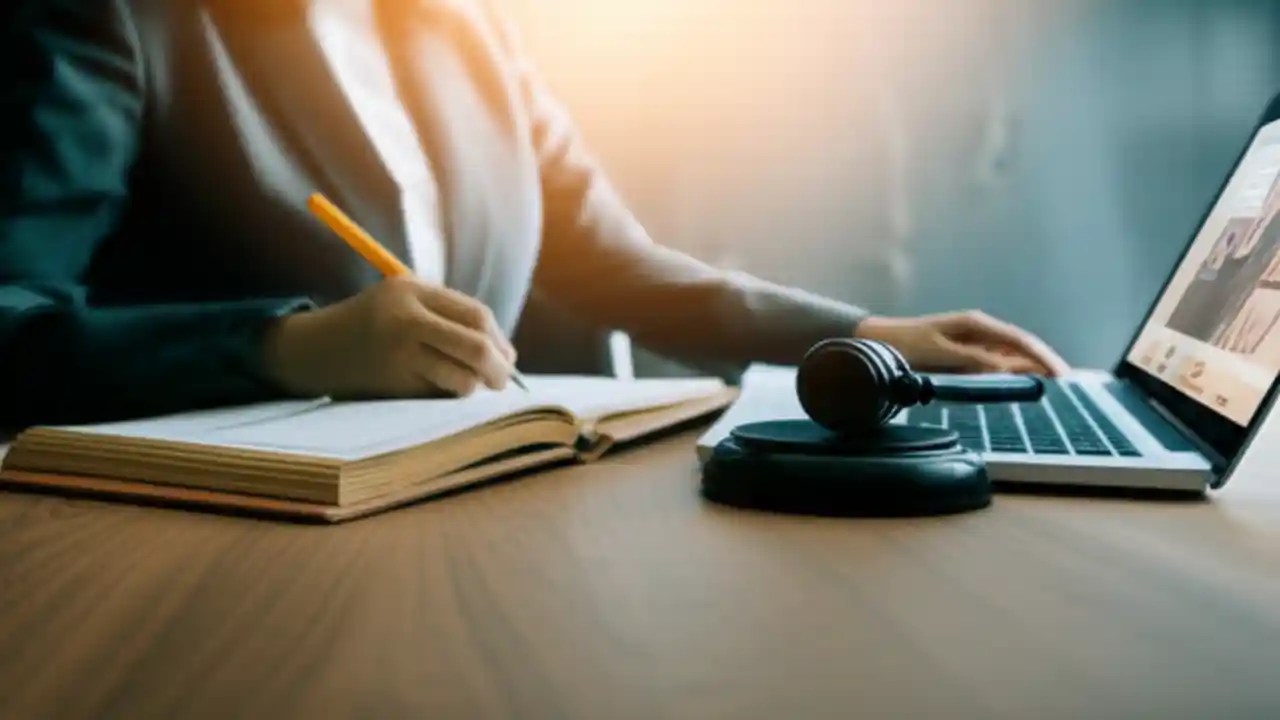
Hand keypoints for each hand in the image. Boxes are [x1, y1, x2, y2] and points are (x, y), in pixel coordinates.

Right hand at [261, 277, 517, 397]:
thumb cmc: (372, 325)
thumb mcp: (404, 302)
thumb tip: (506, 354)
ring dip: (472, 388)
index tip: (506, 357)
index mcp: (411, 290)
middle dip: (498, 368)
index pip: (476, 315)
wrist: (314, 348)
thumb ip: (449, 317)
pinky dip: (446, 397)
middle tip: (502, 381)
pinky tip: (436, 391)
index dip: (499, 339)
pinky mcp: (390, 386)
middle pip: (474, 346)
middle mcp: (405, 320)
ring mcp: (396, 355)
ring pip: (460, 379)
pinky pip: (436, 396)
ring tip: (467, 386)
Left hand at [855, 310, 1069, 376]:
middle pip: (1020, 347)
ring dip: (1031, 369)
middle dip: (1044, 363)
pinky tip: (1023, 385)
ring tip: (1054, 388)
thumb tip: (1007, 367)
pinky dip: (1012, 374)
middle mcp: (979, 330)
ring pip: (1011, 356)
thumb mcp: (940, 353)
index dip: (1042, 357)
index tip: (1061, 375)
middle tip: (1067, 386)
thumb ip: (973, 359)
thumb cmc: (906, 345)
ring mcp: (973, 342)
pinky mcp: (965, 354)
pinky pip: (996, 364)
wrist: (878, 342)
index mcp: (976, 324)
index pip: (1019, 340)